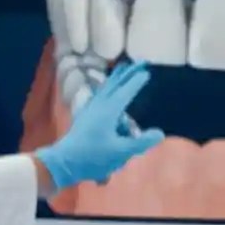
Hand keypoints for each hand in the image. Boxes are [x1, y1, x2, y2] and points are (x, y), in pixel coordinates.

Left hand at [34, 59, 164, 191]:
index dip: (136, 81)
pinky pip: (99, 96)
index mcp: (109, 111)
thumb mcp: (121, 152)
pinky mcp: (85, 117)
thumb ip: (141, 143)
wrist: (64, 162)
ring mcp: (90, 110)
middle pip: (116, 84)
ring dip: (116, 78)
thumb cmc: (92, 157)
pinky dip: (106, 89)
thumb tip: (160, 134)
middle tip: (140, 61)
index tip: (146, 72)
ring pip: (106, 89)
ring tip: (121, 69)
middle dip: (128, 72)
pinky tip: (103, 91)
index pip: (126, 91)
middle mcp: (99, 106)